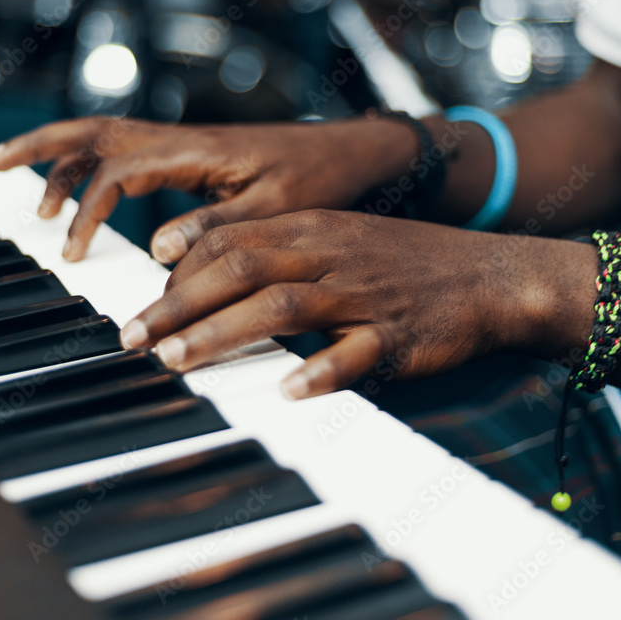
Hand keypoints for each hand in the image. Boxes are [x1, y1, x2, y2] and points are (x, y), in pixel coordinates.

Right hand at [0, 115, 413, 261]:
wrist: (355, 152)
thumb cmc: (321, 178)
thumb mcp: (275, 211)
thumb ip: (216, 230)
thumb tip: (159, 251)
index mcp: (198, 150)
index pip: (120, 172)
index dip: (90, 209)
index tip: (76, 251)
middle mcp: (184, 141)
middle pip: (95, 132)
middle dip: (40, 146)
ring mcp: (187, 145)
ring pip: (108, 138)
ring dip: (62, 157)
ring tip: (31, 192)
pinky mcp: (196, 156)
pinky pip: (132, 152)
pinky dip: (98, 167)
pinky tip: (89, 191)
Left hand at [119, 209, 595, 397]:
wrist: (487, 275)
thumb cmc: (404, 261)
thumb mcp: (338, 240)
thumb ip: (279, 254)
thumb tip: (211, 277)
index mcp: (313, 228)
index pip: (231, 240)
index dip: (179, 271)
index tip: (143, 300)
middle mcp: (331, 254)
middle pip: (240, 270)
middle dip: (179, 305)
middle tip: (133, 337)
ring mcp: (363, 294)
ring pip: (282, 306)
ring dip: (224, 333)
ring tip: (178, 360)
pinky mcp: (397, 334)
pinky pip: (354, 353)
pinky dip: (318, 371)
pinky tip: (287, 391)